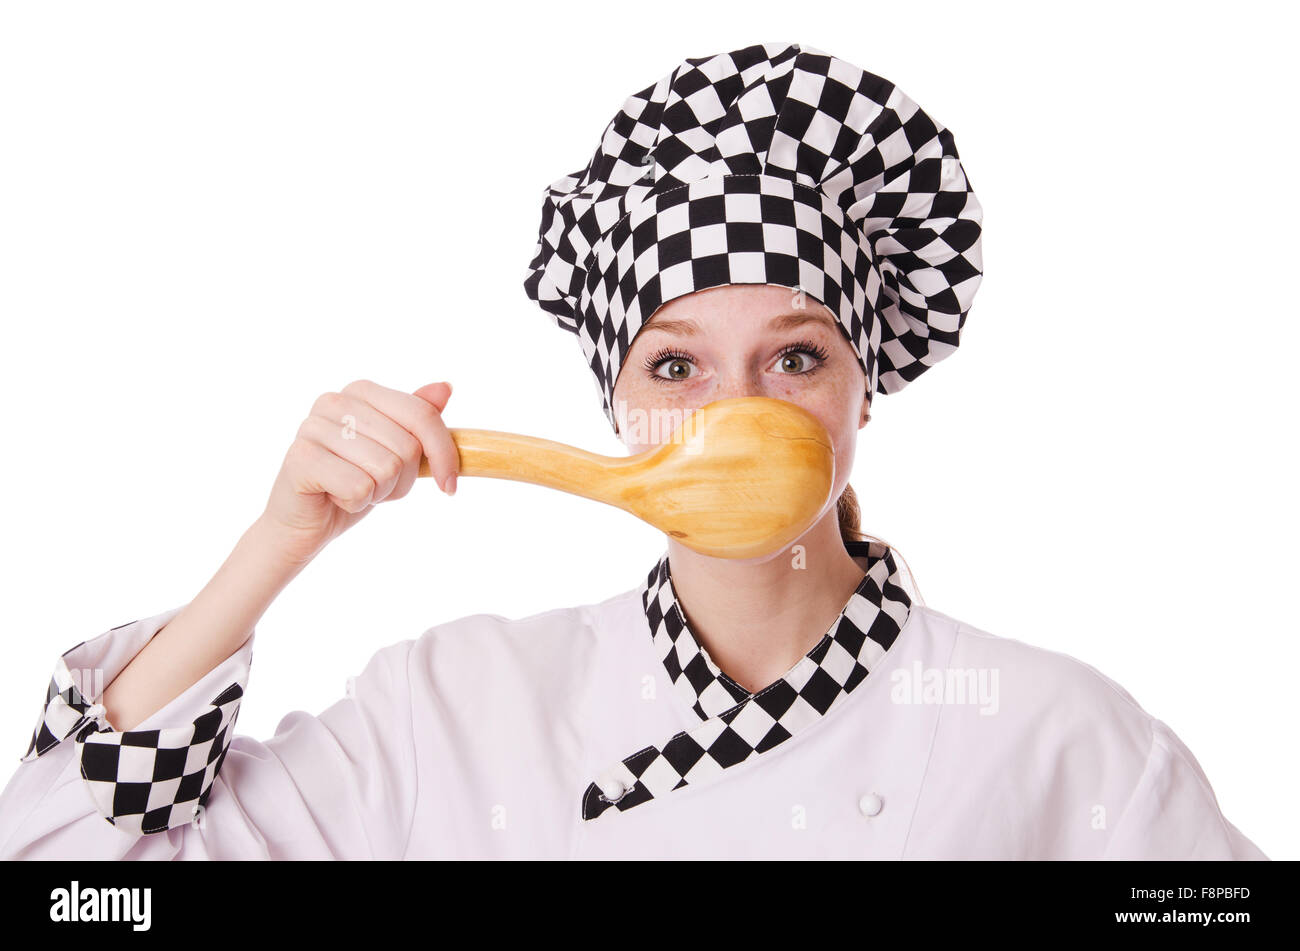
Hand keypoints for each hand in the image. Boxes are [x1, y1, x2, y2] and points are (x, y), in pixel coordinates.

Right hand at [258, 379, 457, 567]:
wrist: (304, 522)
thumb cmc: (352, 484)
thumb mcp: (396, 453)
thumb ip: (418, 421)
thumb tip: (445, 386)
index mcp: (361, 391)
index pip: (422, 414)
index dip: (444, 454)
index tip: (449, 486)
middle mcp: (334, 400)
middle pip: (407, 446)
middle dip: (401, 481)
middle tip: (374, 486)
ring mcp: (313, 426)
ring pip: (386, 468)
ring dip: (378, 493)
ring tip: (352, 490)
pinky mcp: (301, 458)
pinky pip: (359, 487)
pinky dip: (355, 503)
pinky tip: (334, 498)